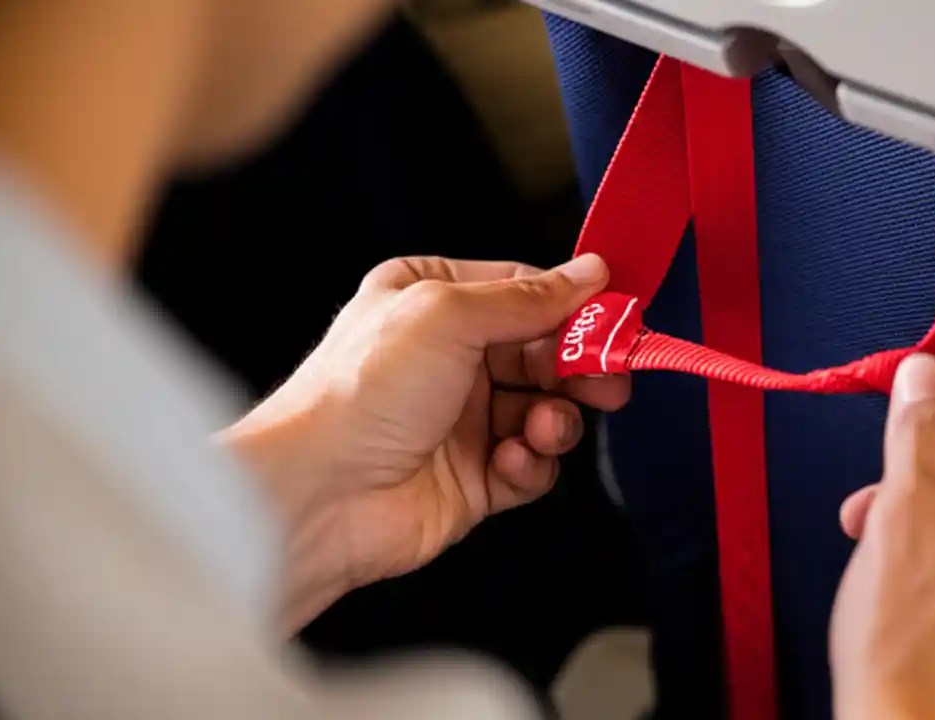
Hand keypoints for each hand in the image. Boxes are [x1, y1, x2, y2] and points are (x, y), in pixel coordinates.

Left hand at [218, 254, 627, 632]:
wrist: (318, 495)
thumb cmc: (359, 394)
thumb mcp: (448, 316)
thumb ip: (528, 297)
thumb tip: (589, 272)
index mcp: (433, 302)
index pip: (525, 292)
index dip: (575, 307)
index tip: (617, 320)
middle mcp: (449, 358)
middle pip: (545, 353)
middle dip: (580, 367)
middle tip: (609, 379)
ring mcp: (462, 420)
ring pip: (547, 410)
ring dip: (557, 420)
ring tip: (544, 428)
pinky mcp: (475, 477)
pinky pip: (532, 465)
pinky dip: (532, 464)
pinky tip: (509, 461)